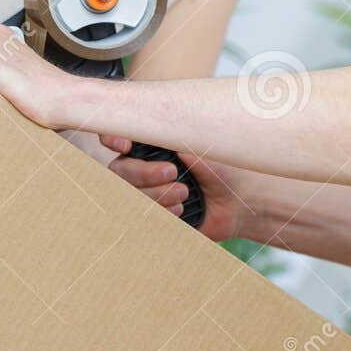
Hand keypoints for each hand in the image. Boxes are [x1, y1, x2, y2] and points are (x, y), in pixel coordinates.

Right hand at [101, 134, 243, 240]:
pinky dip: (160, 212)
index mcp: (152, 147)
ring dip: (156, 194)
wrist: (237, 204)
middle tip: (172, 172)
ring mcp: (145, 194)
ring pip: (130, 194)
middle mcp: (142, 168)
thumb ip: (179, 141)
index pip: (119, 138)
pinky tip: (180, 209)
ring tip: (184, 193)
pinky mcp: (152, 216)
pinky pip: (141, 216)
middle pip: (120, 170)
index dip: (113, 139)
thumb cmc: (223, 170)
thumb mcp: (204, 150)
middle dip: (144, 172)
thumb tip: (159, 133)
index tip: (126, 145)